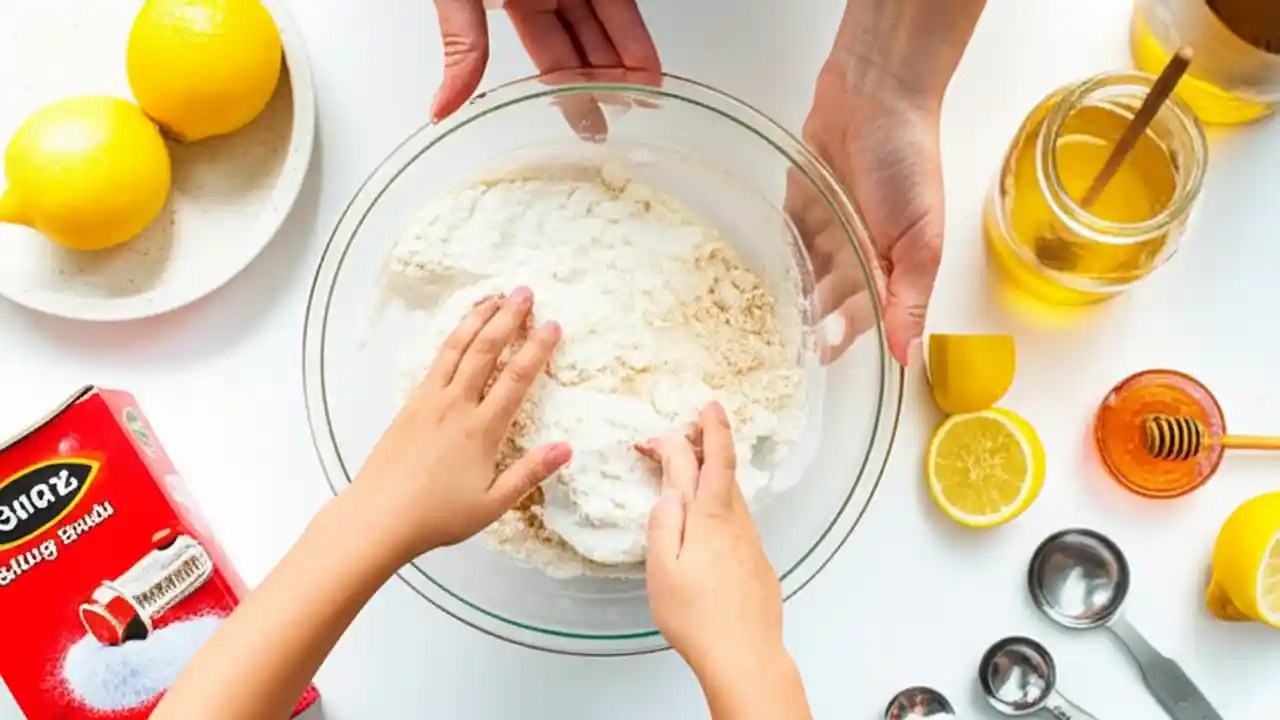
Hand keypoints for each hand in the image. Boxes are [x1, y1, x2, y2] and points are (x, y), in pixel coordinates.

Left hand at [350, 287, 570, 562]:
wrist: (378, 516)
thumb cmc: (437, 515)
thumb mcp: (492, 504)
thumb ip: (529, 473)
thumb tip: (566, 448)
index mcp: (481, 430)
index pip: (516, 378)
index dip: (537, 349)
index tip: (553, 325)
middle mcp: (456, 406)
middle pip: (486, 350)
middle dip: (507, 318)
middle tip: (525, 292)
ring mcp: (429, 401)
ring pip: (457, 348)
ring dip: (477, 319)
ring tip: (494, 297)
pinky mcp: (411, 404)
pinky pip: (436, 361)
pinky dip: (453, 338)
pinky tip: (460, 331)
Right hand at [430, 0, 660, 121]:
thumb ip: (462, 47)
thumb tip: (443, 108)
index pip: (546, 54)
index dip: (568, 91)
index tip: (588, 125)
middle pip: (583, 43)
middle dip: (605, 81)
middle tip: (628, 118)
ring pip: (606, 21)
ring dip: (627, 59)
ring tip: (647, 96)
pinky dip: (632, 32)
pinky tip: (647, 60)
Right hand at [643, 404, 798, 701]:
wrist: (745, 656)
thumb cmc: (696, 615)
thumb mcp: (662, 565)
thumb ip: (664, 519)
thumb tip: (670, 486)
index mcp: (710, 516)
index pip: (714, 458)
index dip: (711, 428)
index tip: (707, 405)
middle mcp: (736, 521)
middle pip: (722, 472)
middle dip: (700, 449)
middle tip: (670, 445)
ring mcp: (751, 542)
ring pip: (730, 498)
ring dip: (708, 481)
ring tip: (682, 484)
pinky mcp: (757, 563)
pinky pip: (736, 524)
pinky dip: (718, 512)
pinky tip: (703, 534)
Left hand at [790, 73, 943, 365]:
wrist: (875, 97)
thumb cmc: (908, 162)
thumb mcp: (921, 239)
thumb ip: (911, 297)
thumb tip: (911, 356)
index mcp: (893, 271)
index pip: (863, 317)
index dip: (839, 333)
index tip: (814, 350)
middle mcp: (860, 259)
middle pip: (828, 302)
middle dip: (808, 319)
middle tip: (782, 336)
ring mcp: (828, 234)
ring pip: (804, 279)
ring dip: (788, 297)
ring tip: (762, 316)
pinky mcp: (800, 210)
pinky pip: (785, 245)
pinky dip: (775, 261)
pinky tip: (755, 280)